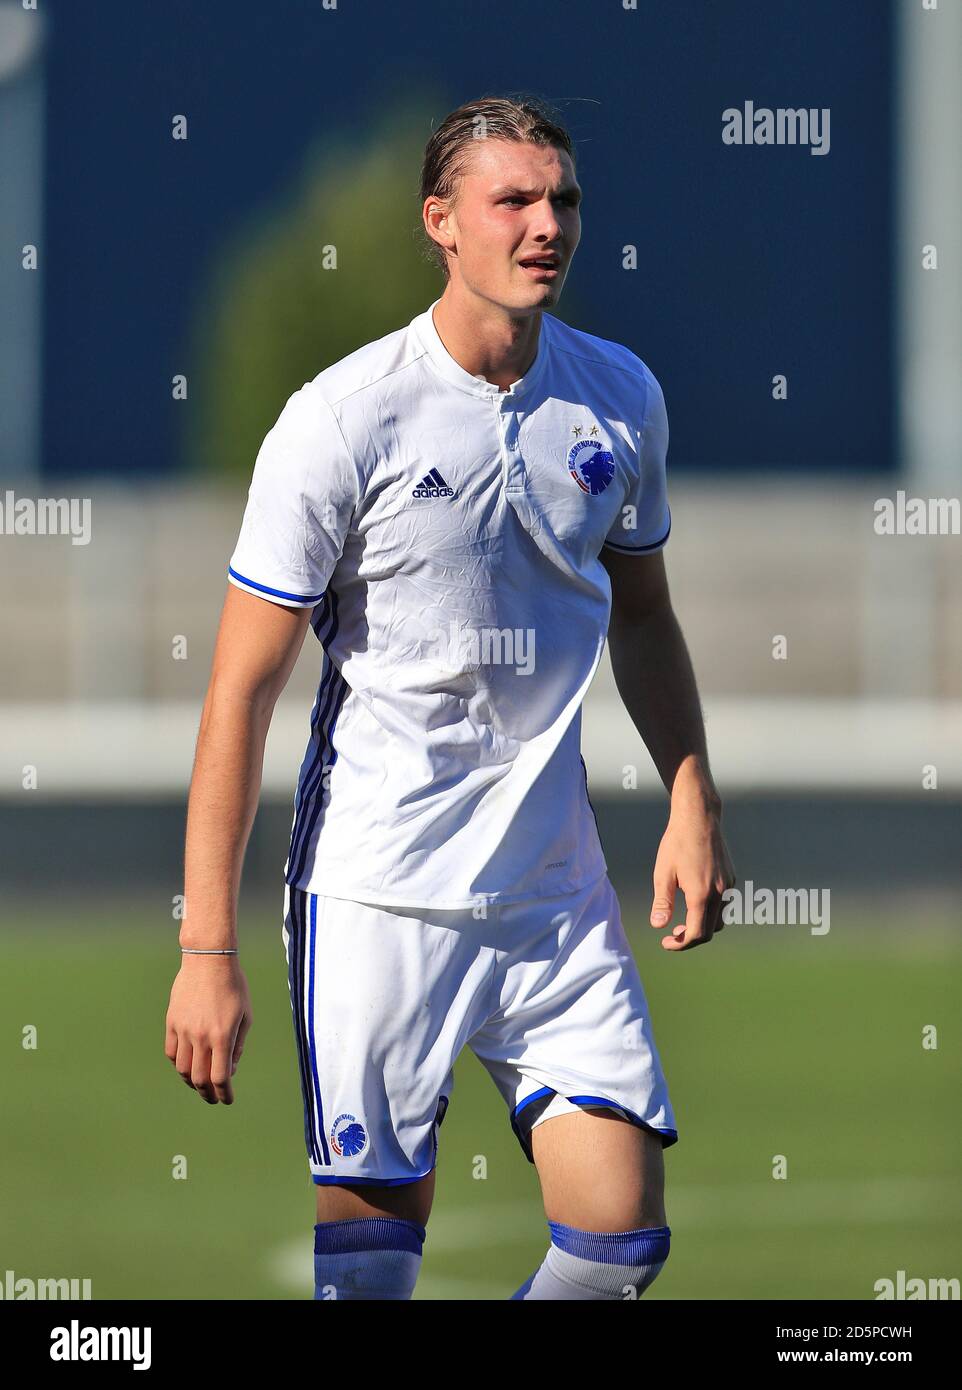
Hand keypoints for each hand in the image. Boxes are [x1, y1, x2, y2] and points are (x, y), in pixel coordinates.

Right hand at [164, 955, 251, 1103]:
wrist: (208, 961)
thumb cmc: (233, 986)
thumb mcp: (245, 1016)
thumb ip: (238, 1045)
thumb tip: (231, 1069)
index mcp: (222, 1036)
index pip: (220, 1077)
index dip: (224, 1093)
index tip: (227, 1099)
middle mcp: (201, 1036)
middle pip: (199, 1079)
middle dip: (207, 1093)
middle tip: (213, 1098)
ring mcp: (183, 1030)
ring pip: (183, 1069)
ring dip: (192, 1082)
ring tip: (200, 1084)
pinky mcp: (172, 1022)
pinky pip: (172, 1052)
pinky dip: (179, 1064)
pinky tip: (188, 1065)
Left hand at [649, 799, 734, 951]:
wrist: (699, 818)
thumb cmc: (677, 843)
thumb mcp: (663, 873)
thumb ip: (662, 902)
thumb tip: (658, 926)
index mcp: (701, 894)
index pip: (696, 934)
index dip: (681, 944)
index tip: (666, 942)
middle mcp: (720, 893)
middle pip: (710, 931)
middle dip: (691, 938)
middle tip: (672, 935)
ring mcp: (729, 886)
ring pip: (720, 920)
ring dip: (703, 926)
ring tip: (683, 921)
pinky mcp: (731, 878)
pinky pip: (724, 905)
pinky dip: (710, 912)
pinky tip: (694, 902)